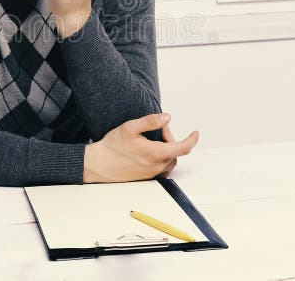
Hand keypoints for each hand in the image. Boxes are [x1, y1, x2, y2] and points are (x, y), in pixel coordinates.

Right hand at [83, 113, 198, 182]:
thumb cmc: (112, 146)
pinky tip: (151, 150)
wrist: (99, 164)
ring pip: (170, 160)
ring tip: (153, 139)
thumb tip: (167, 117)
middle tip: (157, 128)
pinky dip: (162, 158)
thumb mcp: (130, 127)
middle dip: (170, 138)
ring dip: (167, 149)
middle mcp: (156, 166)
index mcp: (155, 153)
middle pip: (175, 151)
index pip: (183, 148)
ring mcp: (152, 174)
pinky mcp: (147, 177)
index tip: (195, 133)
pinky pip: (163, 168)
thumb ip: (150, 121)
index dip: (192, 139)